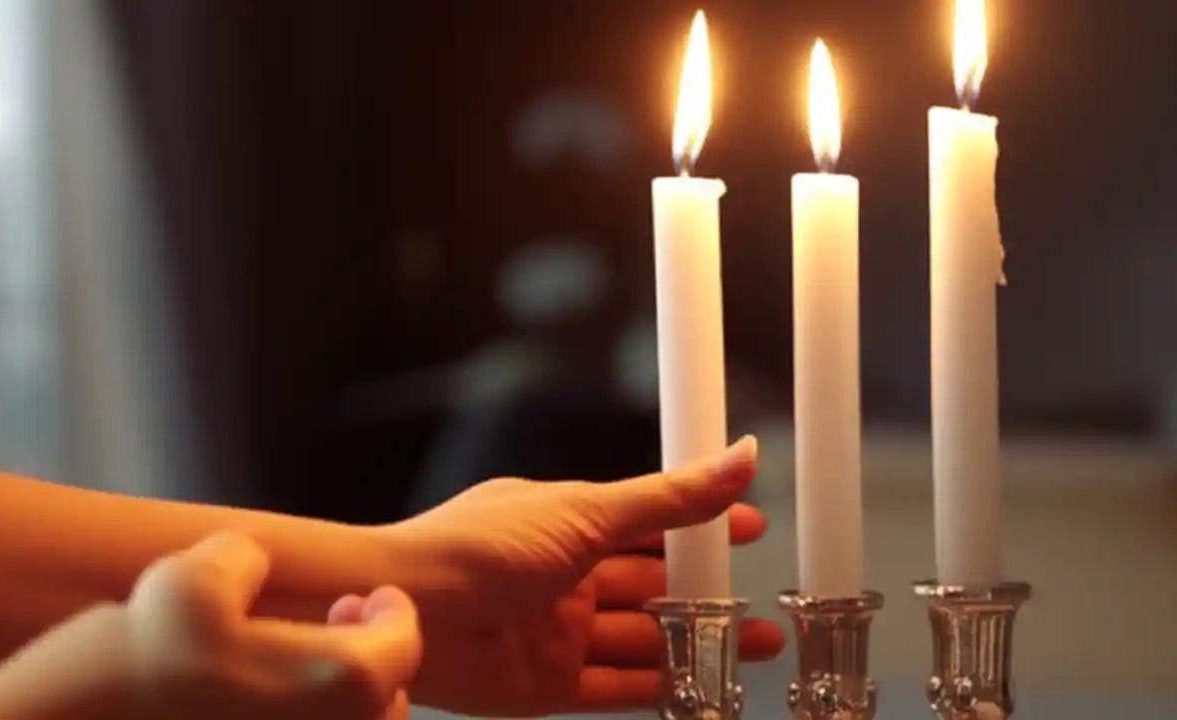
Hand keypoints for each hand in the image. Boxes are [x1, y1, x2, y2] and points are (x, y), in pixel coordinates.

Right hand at [125, 533, 420, 718]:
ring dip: (330, 701)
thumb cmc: (128, 667)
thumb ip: (244, 560)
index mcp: (340, 686)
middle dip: (367, 661)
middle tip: (334, 624)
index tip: (376, 598)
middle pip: (382, 706)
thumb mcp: (190, 579)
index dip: (394, 615)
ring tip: (283, 668)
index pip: (403, 648)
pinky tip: (240, 706)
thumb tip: (253, 567)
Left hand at [394, 435, 783, 715]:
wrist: (409, 610)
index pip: (652, 524)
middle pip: (653, 587)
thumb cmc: (484, 546)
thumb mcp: (588, 512)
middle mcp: (569, 577)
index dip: (701, 526)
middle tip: (768, 601)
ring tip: (760, 646)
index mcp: (572, 524)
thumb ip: (669, 499)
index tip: (751, 527)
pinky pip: (617, 689)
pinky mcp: (549, 685)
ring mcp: (560, 632)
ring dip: (700, 643)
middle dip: (709, 593)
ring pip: (645, 640)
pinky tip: (705, 689)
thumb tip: (740, 457)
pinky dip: (661, 689)